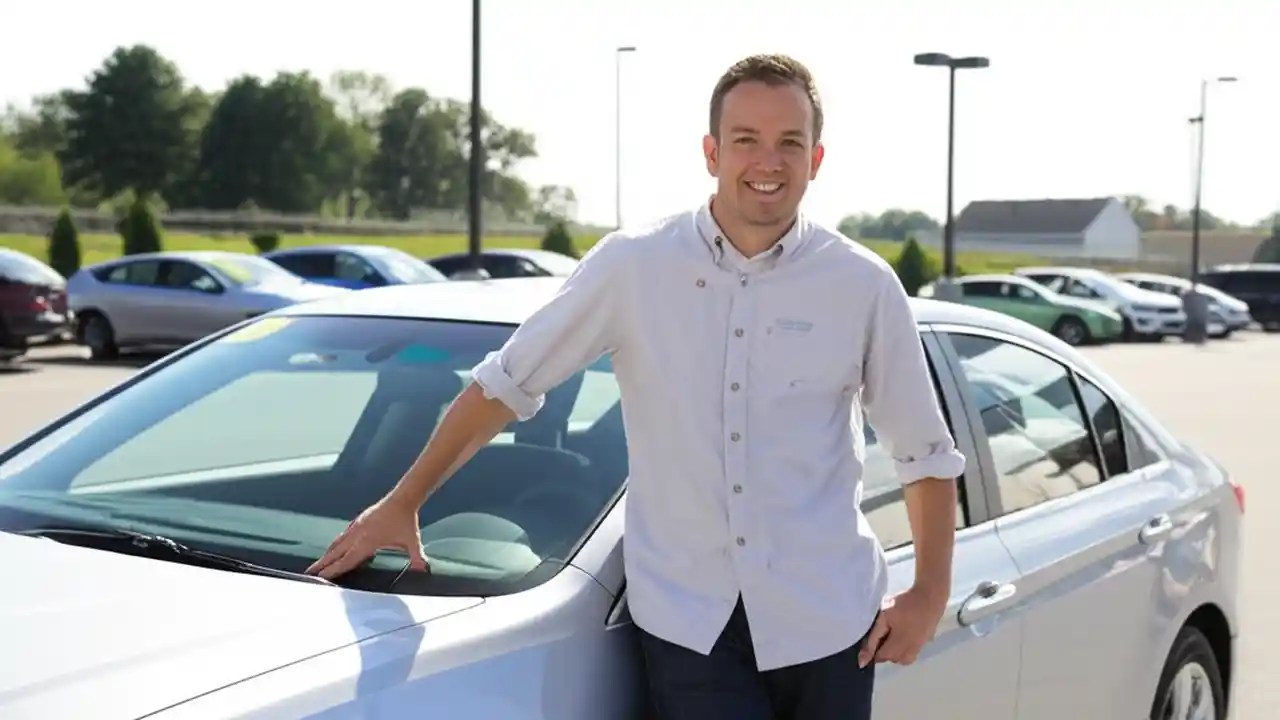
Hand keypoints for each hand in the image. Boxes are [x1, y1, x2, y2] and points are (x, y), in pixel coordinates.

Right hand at [305, 494, 428, 579]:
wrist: (402, 499)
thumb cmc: (406, 521)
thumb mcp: (412, 541)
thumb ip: (417, 558)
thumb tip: (424, 570)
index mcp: (367, 542)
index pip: (346, 560)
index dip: (332, 570)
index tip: (320, 577)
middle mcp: (357, 535)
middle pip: (335, 553)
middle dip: (322, 564)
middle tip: (309, 573)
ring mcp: (356, 527)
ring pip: (337, 543)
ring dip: (327, 554)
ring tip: (318, 564)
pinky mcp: (358, 521)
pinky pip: (342, 536)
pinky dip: (335, 544)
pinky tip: (334, 548)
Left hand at [857, 584, 947, 666]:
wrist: (930, 595)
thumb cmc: (905, 604)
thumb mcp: (884, 617)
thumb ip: (872, 640)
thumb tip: (862, 662)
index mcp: (897, 649)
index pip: (879, 658)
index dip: (873, 646)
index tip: (874, 632)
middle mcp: (910, 654)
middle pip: (890, 659)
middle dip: (884, 648)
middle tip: (885, 627)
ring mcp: (919, 649)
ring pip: (901, 657)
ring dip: (895, 648)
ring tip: (894, 630)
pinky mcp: (926, 642)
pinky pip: (910, 651)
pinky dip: (904, 645)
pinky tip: (905, 630)